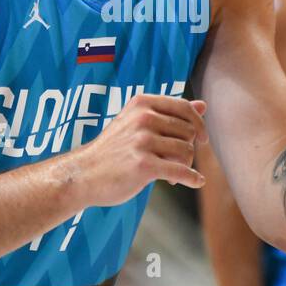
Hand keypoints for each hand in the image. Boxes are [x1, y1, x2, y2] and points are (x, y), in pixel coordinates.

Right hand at [71, 94, 207, 206]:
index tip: (202, 138)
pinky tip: (196, 181)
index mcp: (142, 104)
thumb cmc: (113, 150)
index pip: (184, 107)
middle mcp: (143, 118)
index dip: (198, 124)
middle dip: (188, 148)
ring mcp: (142, 141)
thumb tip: (203, 105)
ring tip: (171, 174)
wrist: (83, 175)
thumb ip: (169, 113)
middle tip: (176, 163)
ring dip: (185, 165)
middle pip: (189, 131)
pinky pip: (181, 171)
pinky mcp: (143, 165)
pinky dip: (192, 178)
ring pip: (187, 151)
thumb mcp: (136, 122)